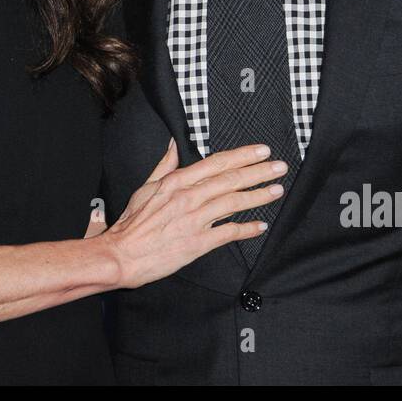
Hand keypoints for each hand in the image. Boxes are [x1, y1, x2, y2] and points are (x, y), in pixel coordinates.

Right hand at [99, 139, 285, 288]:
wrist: (123, 255)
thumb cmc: (132, 223)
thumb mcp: (146, 187)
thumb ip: (165, 166)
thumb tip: (174, 145)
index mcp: (177, 181)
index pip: (217, 163)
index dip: (242, 156)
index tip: (261, 151)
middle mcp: (189, 197)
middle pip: (231, 180)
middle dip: (258, 171)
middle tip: (278, 166)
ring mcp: (195, 220)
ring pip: (233, 203)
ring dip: (258, 196)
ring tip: (276, 190)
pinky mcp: (198, 243)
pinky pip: (229, 233)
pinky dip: (246, 229)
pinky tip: (260, 226)